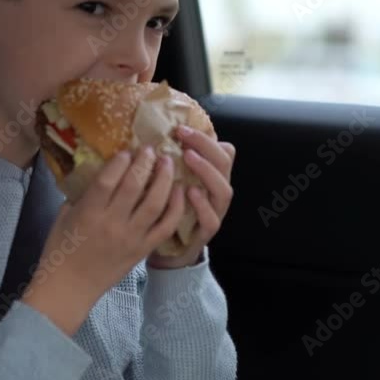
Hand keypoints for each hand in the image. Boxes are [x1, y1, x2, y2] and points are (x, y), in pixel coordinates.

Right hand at [22, 145, 182, 333]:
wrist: (70, 287)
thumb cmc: (60, 249)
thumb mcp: (63, 216)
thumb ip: (81, 194)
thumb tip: (97, 171)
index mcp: (88, 214)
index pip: (108, 181)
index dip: (120, 161)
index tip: (128, 149)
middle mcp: (112, 224)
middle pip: (133, 187)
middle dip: (144, 163)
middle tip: (151, 149)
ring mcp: (130, 238)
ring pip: (154, 204)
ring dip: (163, 179)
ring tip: (167, 163)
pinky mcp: (143, 250)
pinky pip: (165, 227)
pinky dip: (175, 207)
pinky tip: (179, 191)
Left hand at [146, 124, 235, 269]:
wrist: (169, 252)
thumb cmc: (167, 211)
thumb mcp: (170, 183)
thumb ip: (171, 163)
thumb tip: (155, 135)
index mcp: (210, 176)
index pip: (220, 150)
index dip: (204, 137)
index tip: (180, 127)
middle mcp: (216, 192)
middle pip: (224, 164)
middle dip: (205, 147)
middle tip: (184, 137)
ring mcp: (214, 212)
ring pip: (223, 190)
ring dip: (206, 171)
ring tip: (188, 158)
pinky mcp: (205, 233)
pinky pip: (211, 220)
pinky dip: (203, 205)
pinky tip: (190, 192)